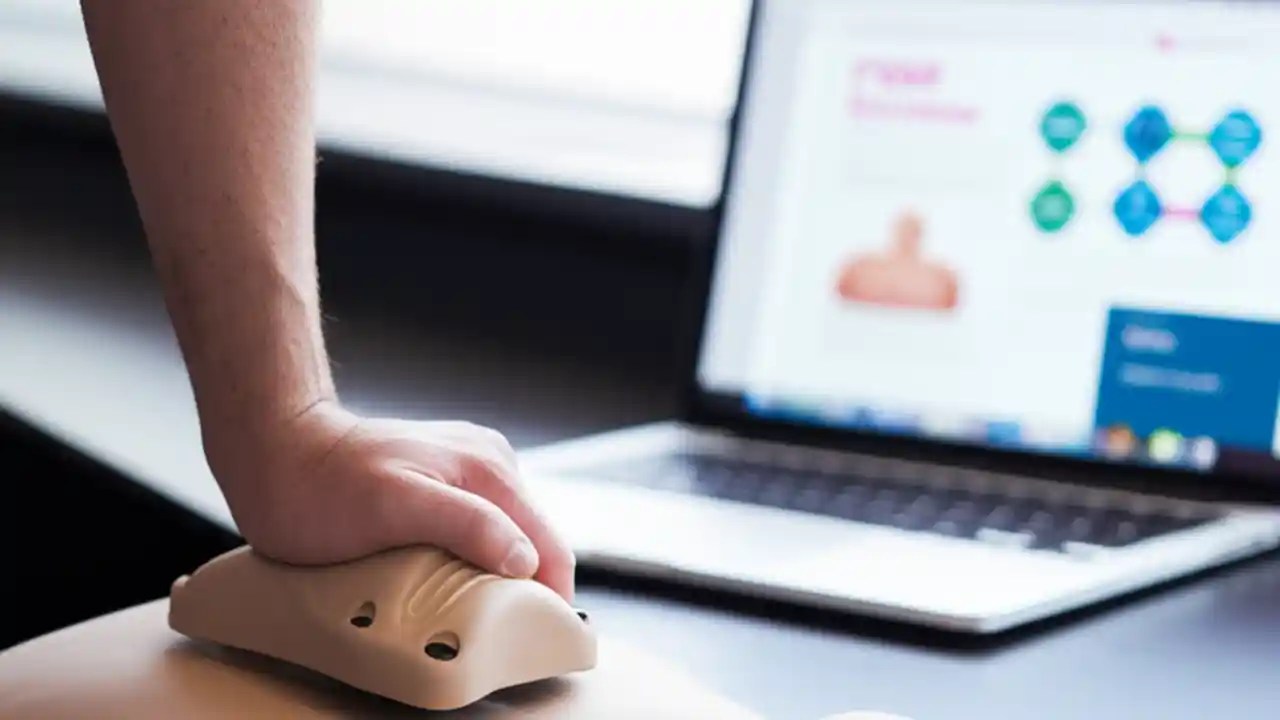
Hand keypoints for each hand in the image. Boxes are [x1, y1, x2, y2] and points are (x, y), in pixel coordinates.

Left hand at [205, 400, 574, 601]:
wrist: (278, 450)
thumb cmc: (321, 485)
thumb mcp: (396, 508)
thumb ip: (468, 525)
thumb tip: (524, 559)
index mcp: (489, 470)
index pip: (550, 546)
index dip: (551, 598)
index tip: (536, 638)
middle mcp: (488, 463)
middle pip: (534, 543)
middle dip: (525, 589)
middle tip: (495, 629)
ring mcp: (467, 469)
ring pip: (508, 539)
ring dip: (496, 576)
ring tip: (469, 605)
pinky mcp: (444, 480)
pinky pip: (479, 529)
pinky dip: (471, 559)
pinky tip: (446, 575)